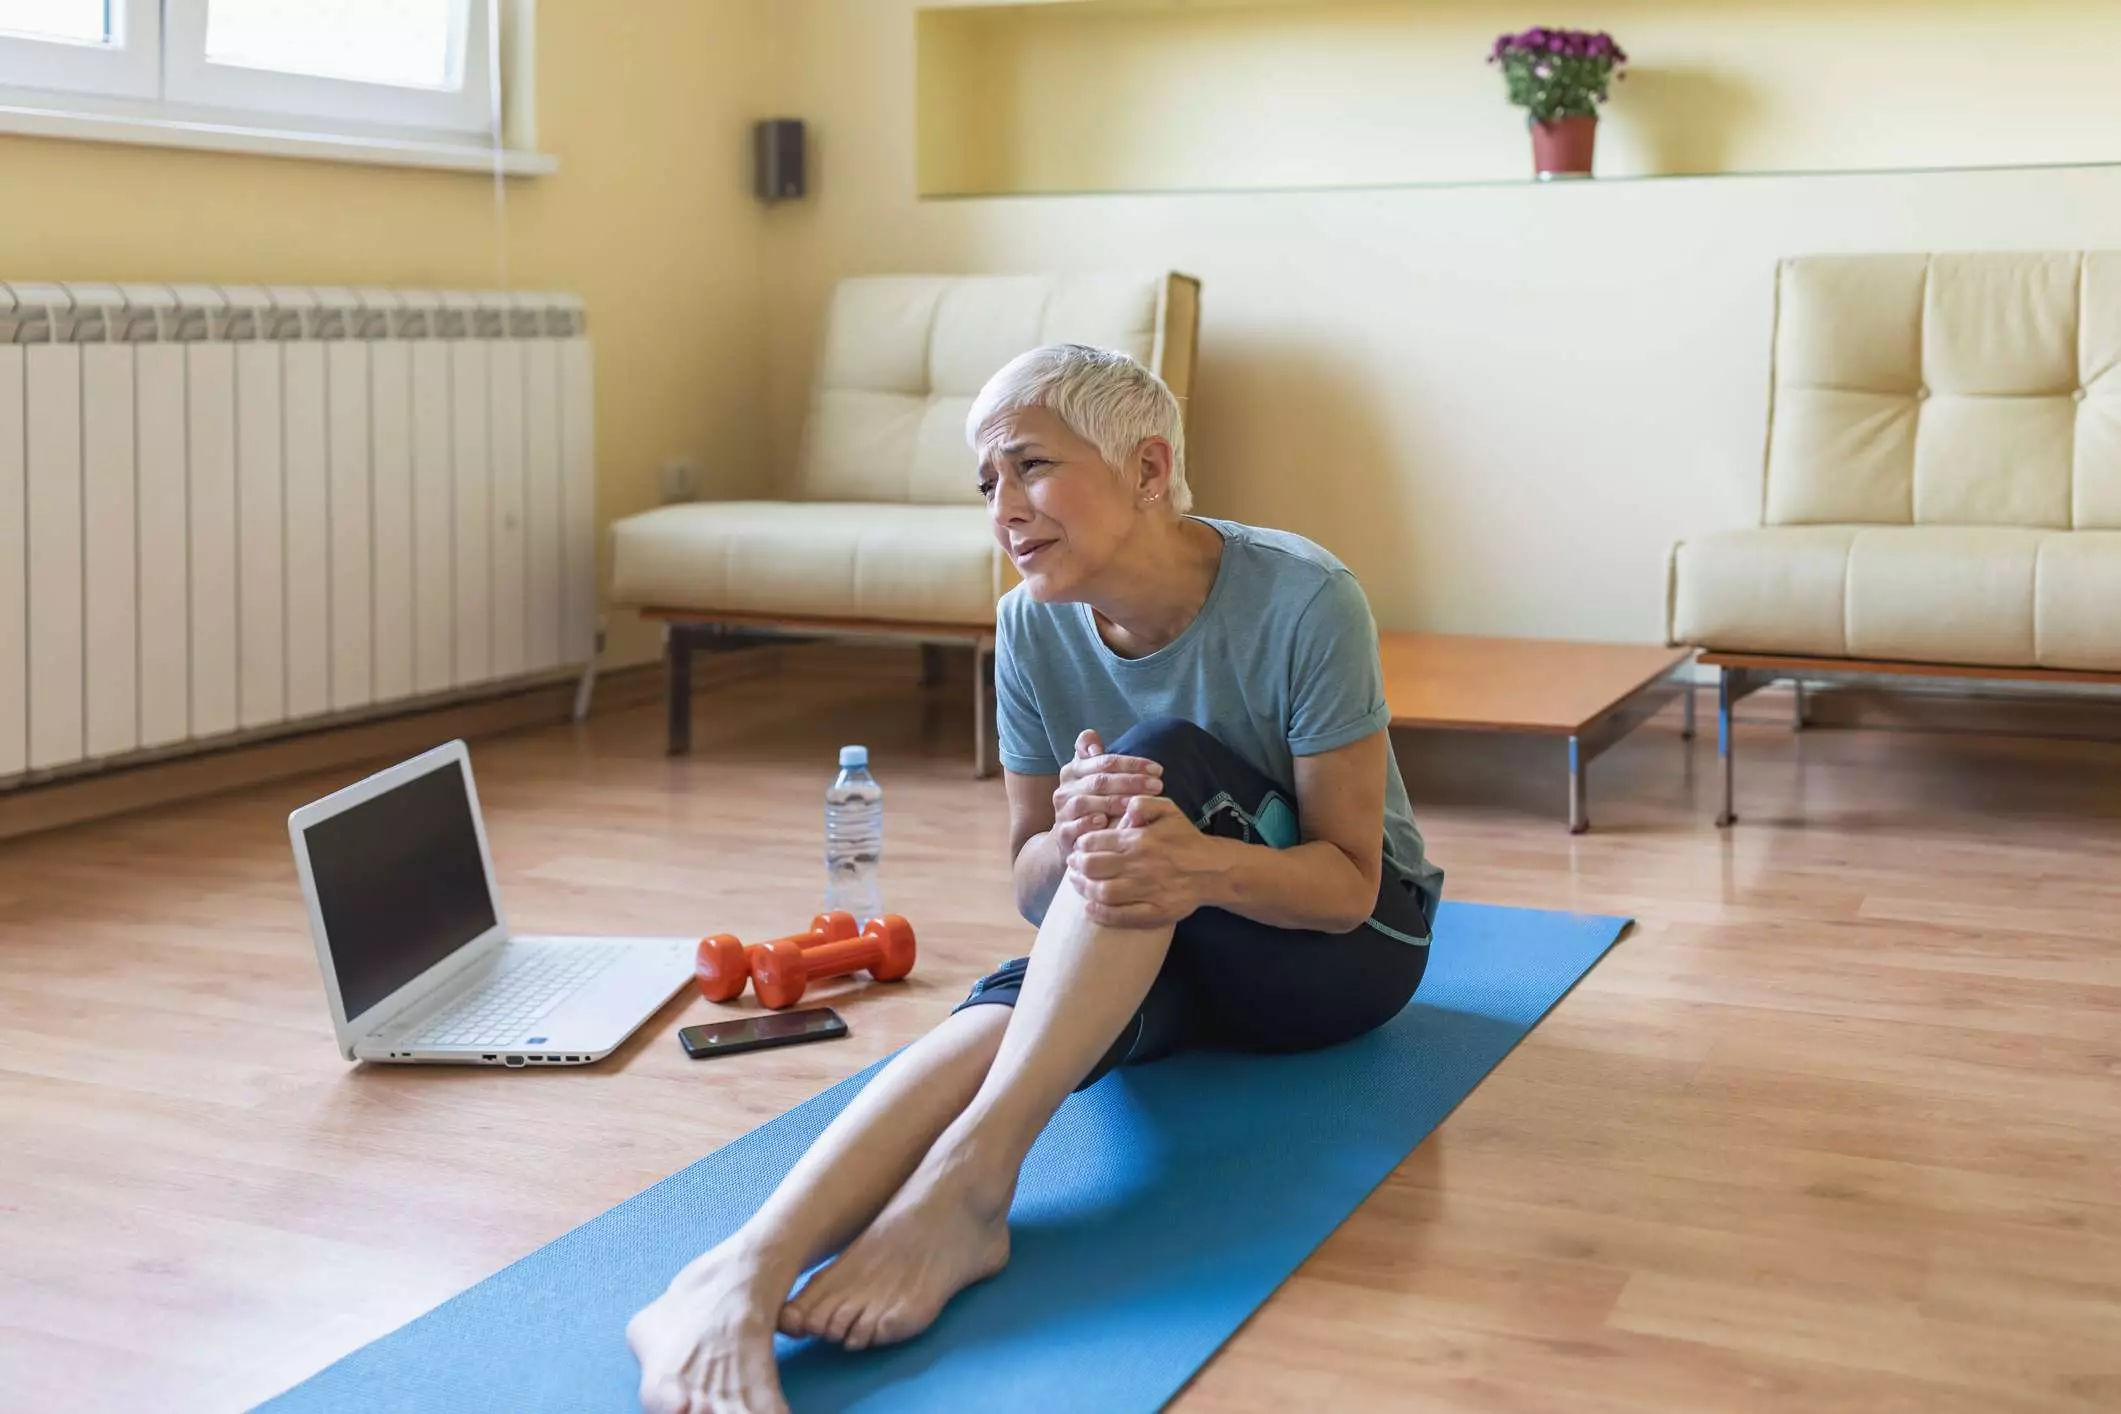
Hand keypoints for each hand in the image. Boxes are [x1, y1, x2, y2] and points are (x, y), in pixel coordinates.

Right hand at [1050, 729, 1162, 859]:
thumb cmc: (1091, 803)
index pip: (1104, 761)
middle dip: (1130, 782)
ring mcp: (1062, 812)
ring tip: (1136, 804)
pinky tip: (1105, 822)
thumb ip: (1091, 754)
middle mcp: (1064, 789)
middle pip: (1098, 781)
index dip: (1132, 764)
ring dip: (1112, 802)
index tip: (1158, 770)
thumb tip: (1091, 738)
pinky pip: (1074, 827)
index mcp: (1073, 771)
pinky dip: (1089, 823)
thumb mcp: (1091, 777)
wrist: (1070, 838)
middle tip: (1157, 786)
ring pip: (1084, 802)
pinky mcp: (1062, 834)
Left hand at [1067, 794, 1218, 929]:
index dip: (1081, 845)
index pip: (1096, 842)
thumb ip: (1144, 803)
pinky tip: (1089, 908)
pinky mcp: (1155, 912)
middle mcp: (1140, 865)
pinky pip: (1120, 916)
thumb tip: (1124, 808)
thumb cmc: (1186, 838)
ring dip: (1083, 889)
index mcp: (1140, 839)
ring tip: (1077, 883)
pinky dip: (1100, 913)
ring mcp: (1147, 890)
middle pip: (1093, 867)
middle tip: (1073, 865)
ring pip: (1102, 892)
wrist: (1213, 869)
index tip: (1078, 847)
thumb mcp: (1169, 810)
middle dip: (1077, 866)